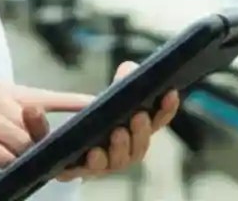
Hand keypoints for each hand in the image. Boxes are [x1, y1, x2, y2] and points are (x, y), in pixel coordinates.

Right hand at [0, 81, 93, 171]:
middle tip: (53, 159)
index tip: (97, 104)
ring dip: (23, 156)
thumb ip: (2, 115)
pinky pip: (0, 153)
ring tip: (27, 166)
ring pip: (19, 140)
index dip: (70, 101)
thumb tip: (32, 133)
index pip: (40, 94)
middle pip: (32, 124)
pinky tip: (4, 168)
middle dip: (40, 144)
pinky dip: (6, 163)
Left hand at [52, 61, 180, 181]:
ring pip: (120, 160)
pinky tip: (92, 152)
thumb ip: (122, 82)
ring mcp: (109, 163)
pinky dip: (94, 161)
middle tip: (139, 116)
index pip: (159, 119)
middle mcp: (129, 150)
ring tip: (118, 133)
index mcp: (139, 130)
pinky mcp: (85, 170)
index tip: (171, 92)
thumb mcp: (110, 97)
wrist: (66, 144)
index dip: (167, 108)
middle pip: (141, 144)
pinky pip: (92, 169)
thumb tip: (129, 69)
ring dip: (121, 147)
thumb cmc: (96, 118)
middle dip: (141, 130)